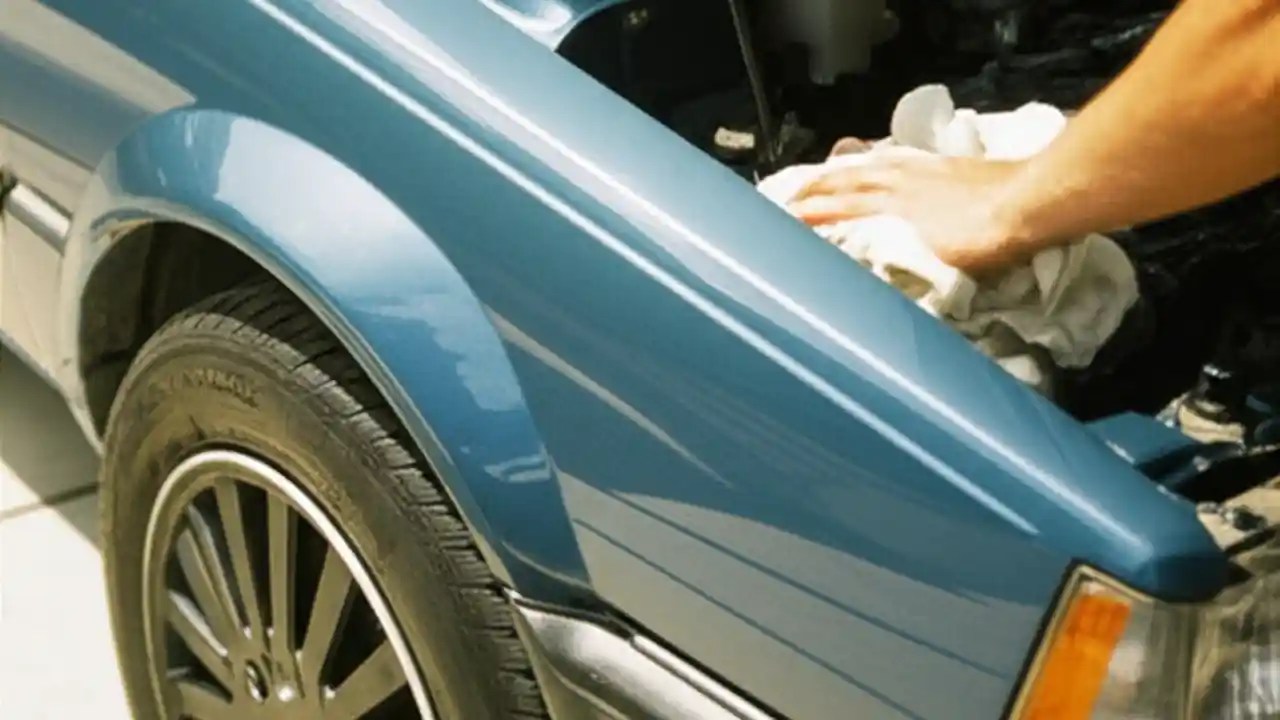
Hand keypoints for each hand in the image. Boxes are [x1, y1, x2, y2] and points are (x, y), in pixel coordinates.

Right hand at [788, 153, 1033, 274]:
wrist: (1028, 203)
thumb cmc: (984, 240)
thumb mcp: (934, 264)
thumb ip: (896, 268)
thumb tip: (866, 281)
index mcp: (889, 211)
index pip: (837, 211)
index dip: (808, 215)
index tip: (782, 220)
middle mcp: (895, 186)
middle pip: (843, 185)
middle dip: (811, 191)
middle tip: (786, 197)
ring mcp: (917, 171)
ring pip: (863, 169)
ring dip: (834, 174)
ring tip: (815, 178)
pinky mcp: (938, 165)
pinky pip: (892, 159)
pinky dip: (871, 159)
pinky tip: (870, 160)